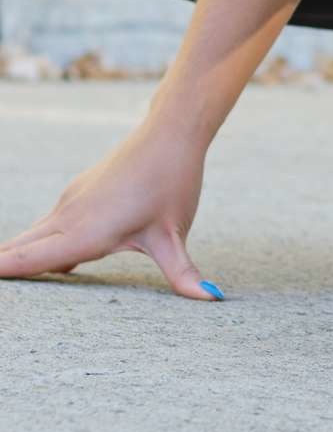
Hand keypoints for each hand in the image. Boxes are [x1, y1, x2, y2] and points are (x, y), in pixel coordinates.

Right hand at [0, 118, 221, 299]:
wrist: (170, 133)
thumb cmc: (171, 182)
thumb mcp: (174, 233)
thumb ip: (182, 273)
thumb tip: (212, 299)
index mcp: (86, 232)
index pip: (33, 261)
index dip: (6, 272)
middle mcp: (70, 217)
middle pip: (22, 248)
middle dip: (4, 265)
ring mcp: (72, 202)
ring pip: (34, 235)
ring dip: (16, 254)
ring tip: (4, 269)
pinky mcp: (80, 193)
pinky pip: (48, 224)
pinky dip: (34, 241)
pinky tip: (35, 254)